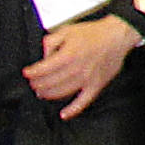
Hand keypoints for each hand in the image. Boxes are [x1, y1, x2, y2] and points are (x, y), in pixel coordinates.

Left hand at [22, 14, 141, 118]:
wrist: (116, 36)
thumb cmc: (93, 33)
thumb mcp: (67, 30)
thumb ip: (51, 42)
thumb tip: (43, 55)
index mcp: (68, 55)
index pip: (43, 69)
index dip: (32, 73)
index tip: (27, 74)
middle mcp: (76, 69)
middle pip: (50, 82)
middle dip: (38, 84)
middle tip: (33, 84)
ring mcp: (86, 79)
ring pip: (62, 93)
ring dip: (49, 95)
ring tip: (42, 93)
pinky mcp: (96, 85)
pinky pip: (83, 102)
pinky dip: (73, 110)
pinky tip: (64, 114)